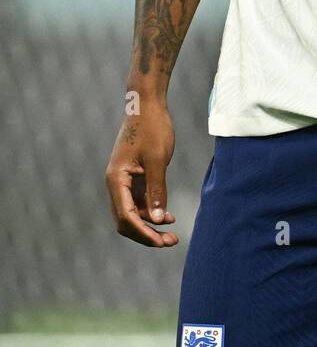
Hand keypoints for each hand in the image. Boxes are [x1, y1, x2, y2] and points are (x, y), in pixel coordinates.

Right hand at [105, 99, 177, 246]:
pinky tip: (168, 215)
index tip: (161, 241)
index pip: (125, 217)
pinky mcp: (134, 176)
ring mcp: (124, 180)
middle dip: (146, 234)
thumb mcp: (158, 160)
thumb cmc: (152, 128)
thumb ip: (157, 190)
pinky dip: (151, 210)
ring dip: (150, 224)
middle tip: (170, 242)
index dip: (143, 233)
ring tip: (172, 234)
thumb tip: (157, 219)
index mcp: (116, 179)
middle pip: (126, 219)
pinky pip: (139, 201)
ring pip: (133, 212)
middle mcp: (116, 183)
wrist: (147, 104)